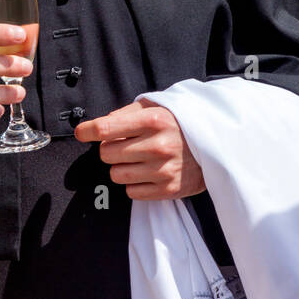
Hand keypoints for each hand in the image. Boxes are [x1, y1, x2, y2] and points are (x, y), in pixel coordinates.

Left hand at [74, 98, 204, 200]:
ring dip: (121, 167)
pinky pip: (131, 192)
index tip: (82, 132)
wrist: (217, 146)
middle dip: (110, 149)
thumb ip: (128, 112)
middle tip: (125, 145)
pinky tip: (148, 173)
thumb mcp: (158, 107)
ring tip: (139, 160)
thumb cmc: (181, 125)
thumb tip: (100, 124)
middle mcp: (157, 145)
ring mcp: (163, 170)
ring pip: (116, 175)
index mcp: (154, 120)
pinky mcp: (168, 189)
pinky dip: (134, 184)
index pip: (106, 128)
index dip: (88, 130)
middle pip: (107, 153)